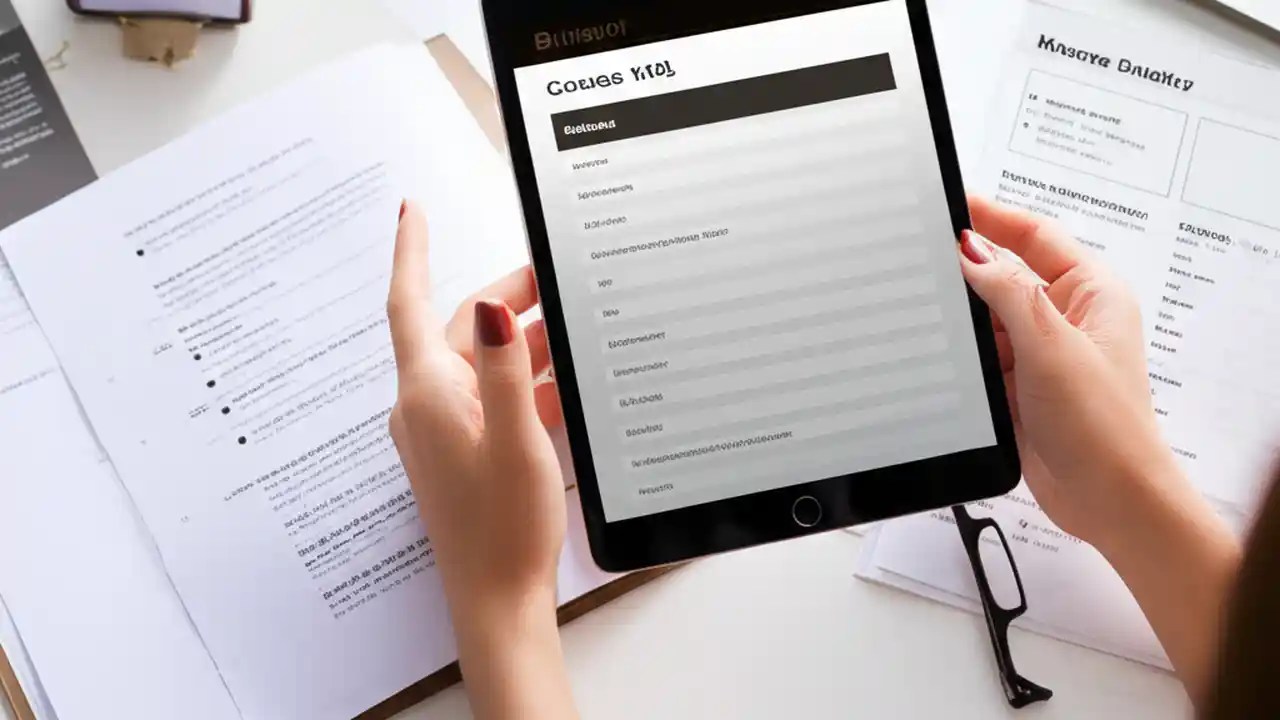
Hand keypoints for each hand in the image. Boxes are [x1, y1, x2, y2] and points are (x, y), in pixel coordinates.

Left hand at [386, 201, 565, 620]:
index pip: (411, 303)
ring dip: (520, 344)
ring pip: (482, 364)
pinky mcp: (464, 453)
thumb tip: (498, 307)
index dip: (412, 251)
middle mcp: (427, 407)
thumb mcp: (516, 438)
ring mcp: (445, 432)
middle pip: (459, 329)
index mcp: (428, 394)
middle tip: (549, 277)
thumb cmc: (502, 528)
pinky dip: (524, 385)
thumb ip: (506, 368)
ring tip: (570, 331)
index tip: (411, 209)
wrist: (498, 600)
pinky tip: (563, 387)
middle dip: (503, 298)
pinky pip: (492, 399)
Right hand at [958, 196, 1177, 548]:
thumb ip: (1009, 293)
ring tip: (931, 313)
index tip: (951, 205)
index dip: (993, 217)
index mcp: (1093, 293)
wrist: (1109, 500)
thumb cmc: (1104, 427)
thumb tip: (973, 253)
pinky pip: (981, 357)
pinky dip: (962, 356)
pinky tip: (942, 355)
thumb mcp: (1052, 347)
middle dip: (969, 271)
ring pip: (988, 319)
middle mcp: (1068, 317)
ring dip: (964, 320)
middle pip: (1007, 274)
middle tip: (925, 258)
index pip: (1036, 235)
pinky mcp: (1020, 386)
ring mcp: (1042, 353)